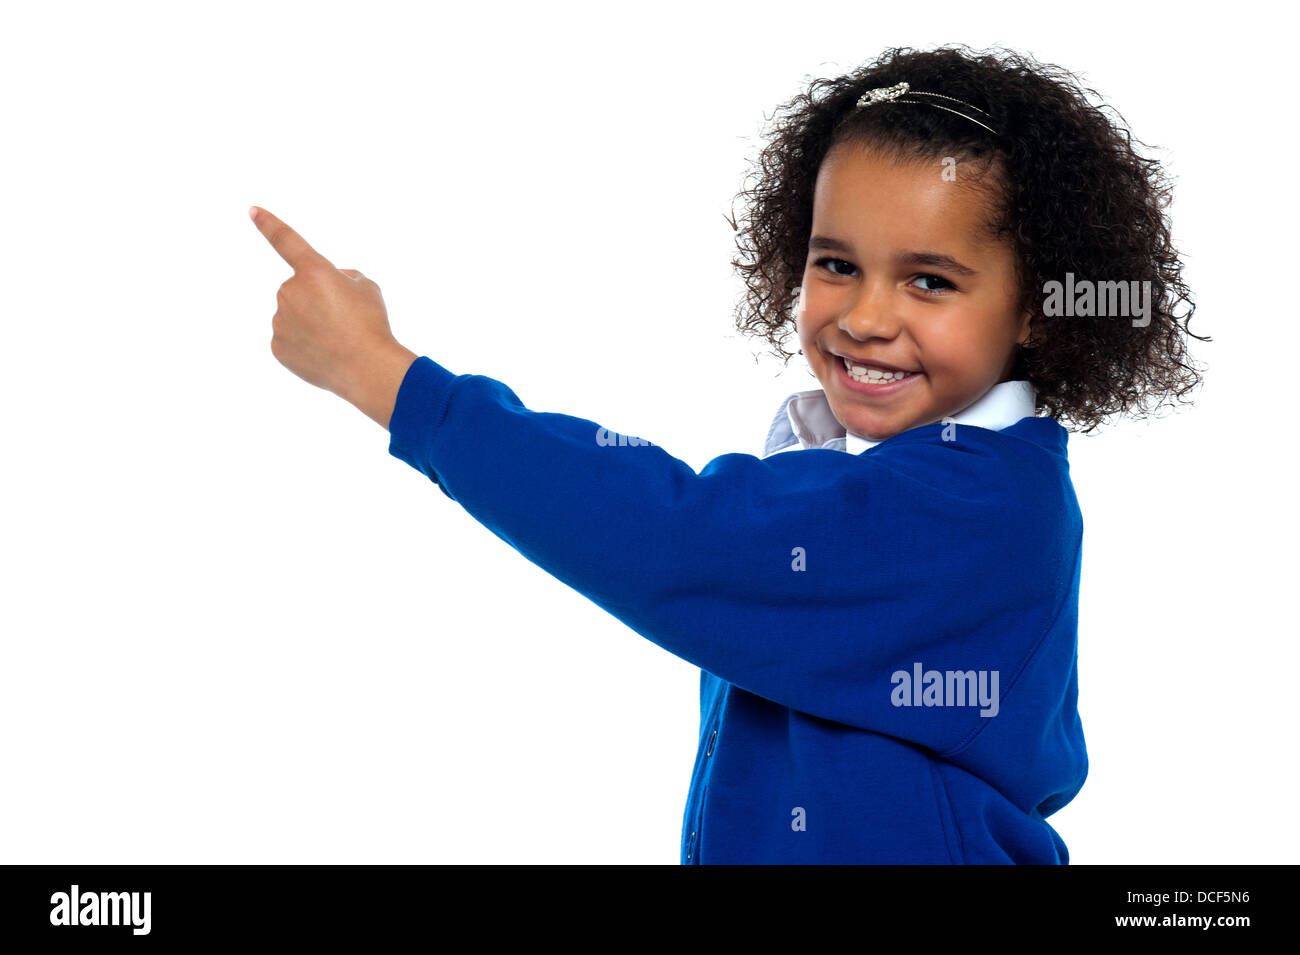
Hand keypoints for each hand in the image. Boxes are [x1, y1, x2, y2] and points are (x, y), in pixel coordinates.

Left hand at [251, 205, 416, 427]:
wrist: (367, 369)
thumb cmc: (372, 325)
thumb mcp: (367, 288)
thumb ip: (343, 279)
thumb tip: (329, 285)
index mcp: (313, 271)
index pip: (286, 241)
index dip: (269, 224)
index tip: (253, 211)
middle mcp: (289, 292)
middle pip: (301, 291)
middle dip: (319, 301)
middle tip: (345, 320)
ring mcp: (280, 321)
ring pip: (294, 317)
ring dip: (313, 324)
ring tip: (338, 340)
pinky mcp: (278, 347)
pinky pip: (290, 340)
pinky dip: (306, 346)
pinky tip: (325, 354)